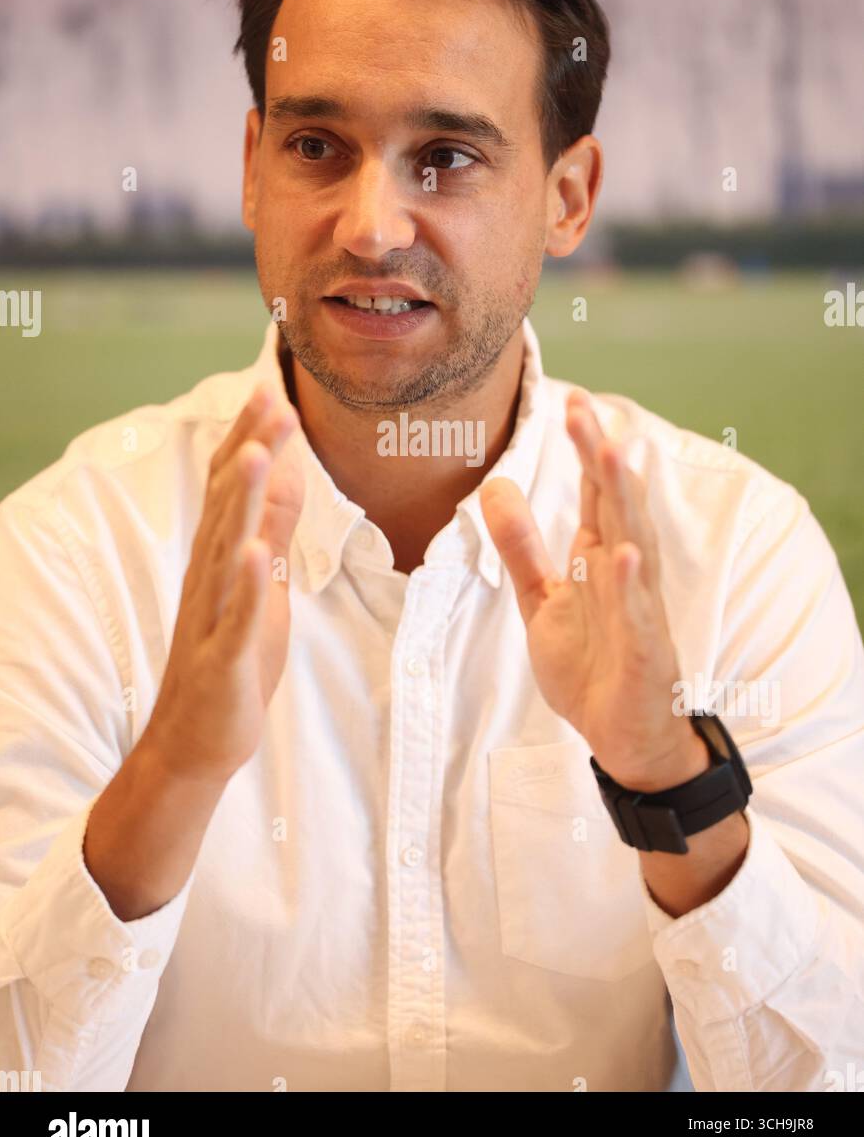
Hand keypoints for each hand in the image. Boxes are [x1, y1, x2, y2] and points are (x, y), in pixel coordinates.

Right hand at [144, 379, 303, 783]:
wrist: (196, 739)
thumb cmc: (233, 656)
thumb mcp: (262, 583)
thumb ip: (273, 527)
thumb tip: (285, 468)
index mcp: (219, 557)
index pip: (232, 488)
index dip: (250, 439)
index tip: (270, 390)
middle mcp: (209, 577)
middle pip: (227, 505)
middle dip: (249, 451)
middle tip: (269, 399)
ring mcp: (214, 617)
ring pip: (226, 551)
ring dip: (241, 501)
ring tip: (258, 453)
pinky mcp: (223, 659)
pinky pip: (234, 619)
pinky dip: (243, 584)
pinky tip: (254, 552)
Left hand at [479, 387, 706, 791]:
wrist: (625, 737)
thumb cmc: (592, 664)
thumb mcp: (543, 600)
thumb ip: (521, 547)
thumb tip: (493, 487)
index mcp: (600, 558)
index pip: (594, 494)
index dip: (585, 449)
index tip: (572, 399)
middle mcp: (625, 574)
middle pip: (615, 506)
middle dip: (600, 457)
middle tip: (584, 407)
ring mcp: (638, 611)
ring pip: (633, 546)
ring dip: (624, 501)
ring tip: (613, 455)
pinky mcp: (644, 652)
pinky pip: (637, 616)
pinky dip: (631, 585)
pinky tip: (622, 555)